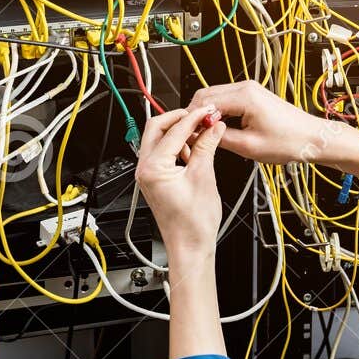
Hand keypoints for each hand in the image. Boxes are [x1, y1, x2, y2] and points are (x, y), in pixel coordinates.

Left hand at [135, 105, 225, 262]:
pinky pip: (163, 153)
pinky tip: (196, 149)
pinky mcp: (155, 179)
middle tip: (200, 116)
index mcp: (153, 167)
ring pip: (159, 140)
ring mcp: (149, 174)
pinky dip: (178, 146)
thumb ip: (207, 146)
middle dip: (179, 119)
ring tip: (202, 133)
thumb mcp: (204, 176)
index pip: (173, 131)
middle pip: (157, 128)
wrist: (190, 247)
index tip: (207, 111)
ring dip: (179, 133)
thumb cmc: (193, 224)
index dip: (193, 117)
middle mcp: (145, 169)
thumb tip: (213, 127)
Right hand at [188, 80, 358, 173]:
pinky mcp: (252, 95)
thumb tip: (199, 135)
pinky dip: (218, 111)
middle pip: (206, 95)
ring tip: (206, 133)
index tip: (187, 134)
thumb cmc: (289, 142)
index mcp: (244, 96)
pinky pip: (226, 99)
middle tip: (193, 135)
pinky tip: (219, 127)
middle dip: (197, 114)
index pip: (204, 101)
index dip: (192, 118)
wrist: (312, 138)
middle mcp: (246, 87)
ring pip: (215, 96)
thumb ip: (220, 138)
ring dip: (207, 113)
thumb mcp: (249, 146)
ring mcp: (249, 89)